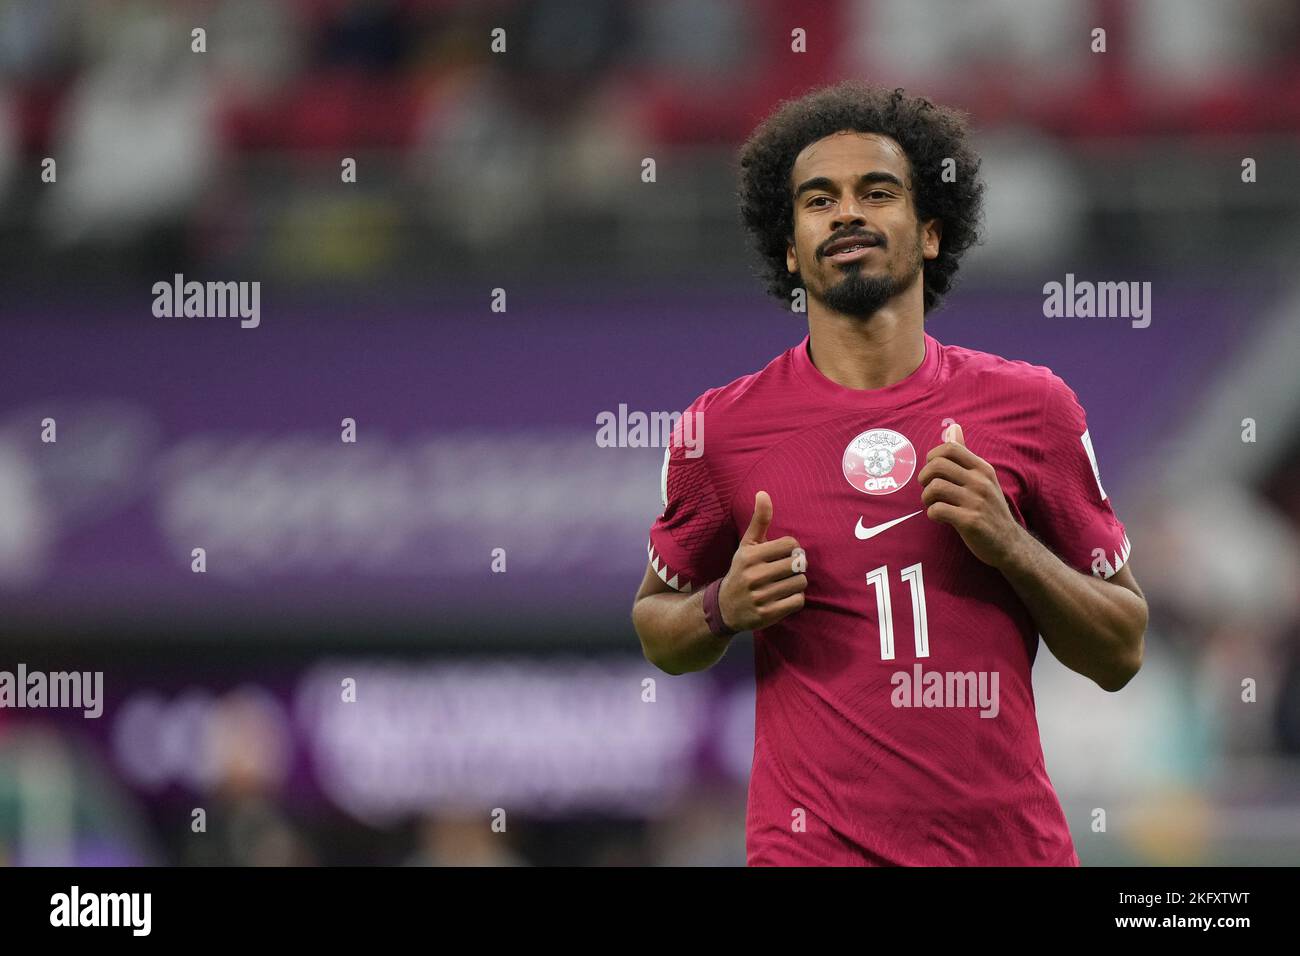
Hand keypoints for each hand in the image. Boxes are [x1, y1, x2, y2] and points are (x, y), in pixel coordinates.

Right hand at [718, 491, 807, 630]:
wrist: (725, 607)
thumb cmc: (742, 570)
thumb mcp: (747, 545)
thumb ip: (759, 520)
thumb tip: (763, 492)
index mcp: (750, 555)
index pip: (791, 544)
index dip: (792, 549)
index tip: (782, 555)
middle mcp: (753, 576)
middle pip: (797, 564)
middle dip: (795, 567)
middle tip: (785, 571)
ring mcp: (759, 596)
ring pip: (800, 583)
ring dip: (796, 583)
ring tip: (783, 584)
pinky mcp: (766, 614)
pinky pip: (797, 601)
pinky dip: (794, 599)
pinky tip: (782, 597)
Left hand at [917, 422, 1024, 568]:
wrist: (1009, 544)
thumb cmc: (989, 509)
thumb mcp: (982, 478)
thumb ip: (965, 455)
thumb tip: (953, 427)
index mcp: (982, 468)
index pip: (950, 448)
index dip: (932, 457)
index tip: (933, 472)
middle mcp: (981, 481)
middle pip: (937, 465)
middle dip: (924, 478)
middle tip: (929, 490)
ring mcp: (976, 501)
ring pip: (934, 487)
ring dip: (926, 497)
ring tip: (933, 504)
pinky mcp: (970, 521)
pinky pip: (937, 510)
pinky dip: (932, 514)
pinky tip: (940, 517)